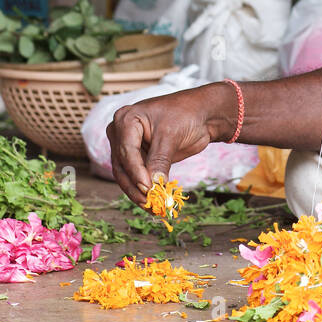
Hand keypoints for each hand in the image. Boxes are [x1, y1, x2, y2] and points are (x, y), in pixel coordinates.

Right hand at [106, 83, 232, 205]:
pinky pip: (136, 177)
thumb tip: (154, 185)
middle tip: (149, 203)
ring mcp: (127, 147)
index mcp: (126, 120)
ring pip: (126, 175)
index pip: (126, 151)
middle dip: (135, 186)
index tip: (147, 188)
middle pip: (122, 166)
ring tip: (152, 207)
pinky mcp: (137, 158)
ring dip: (138, 193)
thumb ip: (160, 160)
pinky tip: (153, 203)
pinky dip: (144, 190)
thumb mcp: (171, 136)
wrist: (200, 114)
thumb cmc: (185, 115)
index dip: (136, 172)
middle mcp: (121, 133)